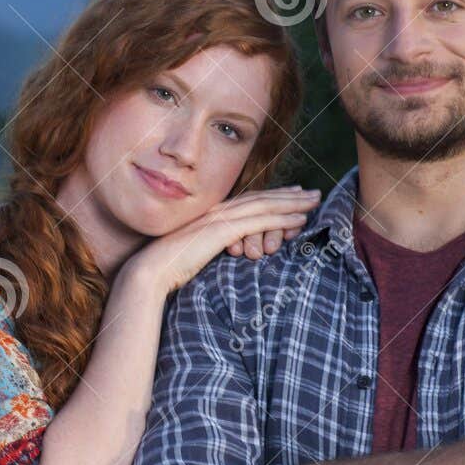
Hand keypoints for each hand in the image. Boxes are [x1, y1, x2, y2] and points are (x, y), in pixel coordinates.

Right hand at [125, 185, 320, 294]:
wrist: (150, 271)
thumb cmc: (167, 267)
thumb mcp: (192, 253)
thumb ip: (206, 247)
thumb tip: (220, 252)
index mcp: (209, 214)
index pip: (246, 201)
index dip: (270, 196)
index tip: (290, 195)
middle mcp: (217, 211)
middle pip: (260, 199)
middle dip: (288, 195)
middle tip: (311, 193)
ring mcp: (221, 219)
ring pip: (265, 207)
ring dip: (292, 204)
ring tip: (313, 201)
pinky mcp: (224, 231)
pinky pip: (260, 222)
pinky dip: (282, 219)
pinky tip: (300, 220)